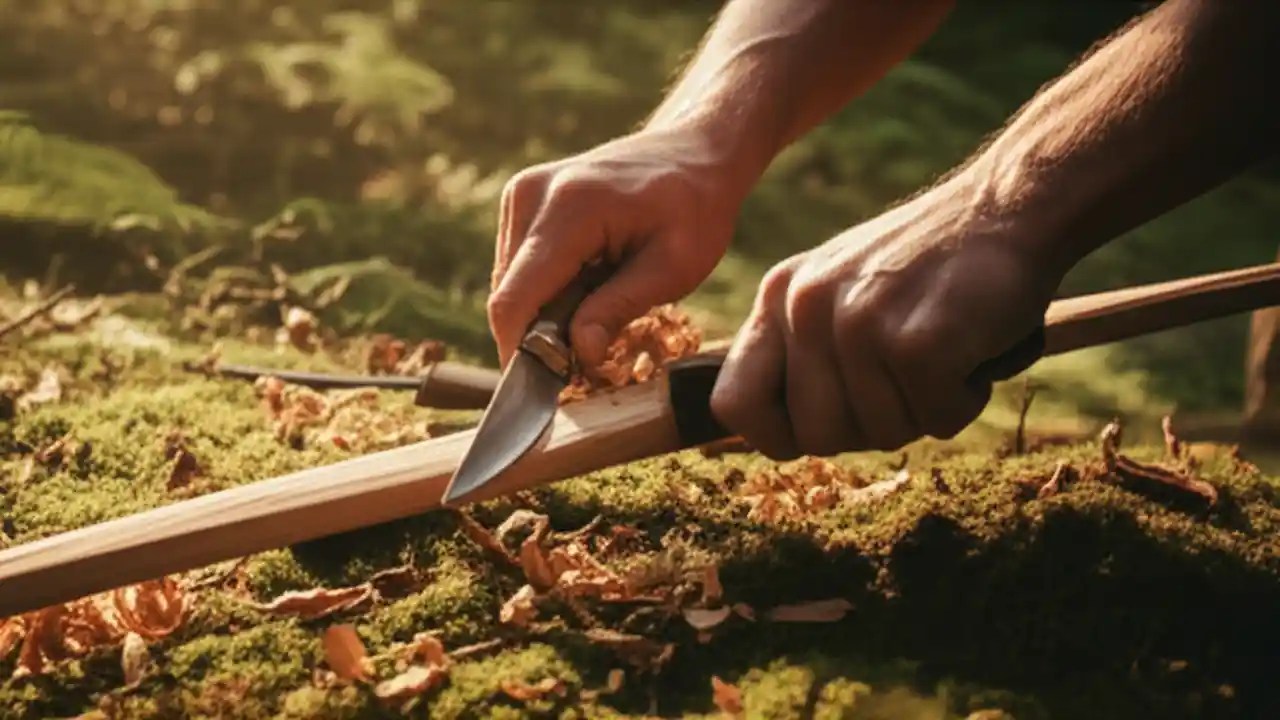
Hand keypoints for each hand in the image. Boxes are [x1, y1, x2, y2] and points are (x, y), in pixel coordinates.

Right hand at [488, 127, 748, 367]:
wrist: (692, 152)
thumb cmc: (693, 209)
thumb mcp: (673, 267)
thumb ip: (618, 309)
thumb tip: (577, 354)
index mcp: (569, 208)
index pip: (516, 299)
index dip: (521, 353)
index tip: (546, 390)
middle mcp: (530, 194)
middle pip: (508, 295)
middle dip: (538, 337)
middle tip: (589, 357)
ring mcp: (520, 194)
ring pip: (509, 285)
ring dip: (543, 314)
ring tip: (597, 308)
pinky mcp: (521, 200)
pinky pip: (517, 268)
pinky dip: (544, 292)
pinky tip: (587, 285)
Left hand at [710, 180, 1062, 458]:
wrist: (1010, 206)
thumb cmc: (932, 267)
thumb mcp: (842, 291)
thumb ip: (804, 351)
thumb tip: (774, 434)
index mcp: (778, 297)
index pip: (732, 404)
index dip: (778, 435)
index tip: (826, 423)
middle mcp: (804, 307)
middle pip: (815, 437)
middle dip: (872, 426)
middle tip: (910, 377)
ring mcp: (857, 322)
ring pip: (882, 434)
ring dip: (927, 407)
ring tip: (945, 346)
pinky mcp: (915, 342)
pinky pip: (937, 420)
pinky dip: (966, 399)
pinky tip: (973, 347)